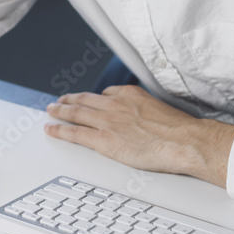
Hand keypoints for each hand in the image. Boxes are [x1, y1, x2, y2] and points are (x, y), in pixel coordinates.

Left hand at [44, 86, 233, 187]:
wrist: (183, 140)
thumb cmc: (179, 130)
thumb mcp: (163, 109)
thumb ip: (148, 110)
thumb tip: (148, 118)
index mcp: (130, 95)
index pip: (106, 93)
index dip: (94, 98)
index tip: (88, 99)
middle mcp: (115, 104)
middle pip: (85, 99)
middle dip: (70, 99)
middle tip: (59, 101)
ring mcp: (107, 121)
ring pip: (75, 113)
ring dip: (59, 111)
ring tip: (50, 110)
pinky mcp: (103, 139)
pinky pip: (74, 133)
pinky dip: (59, 130)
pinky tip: (50, 129)